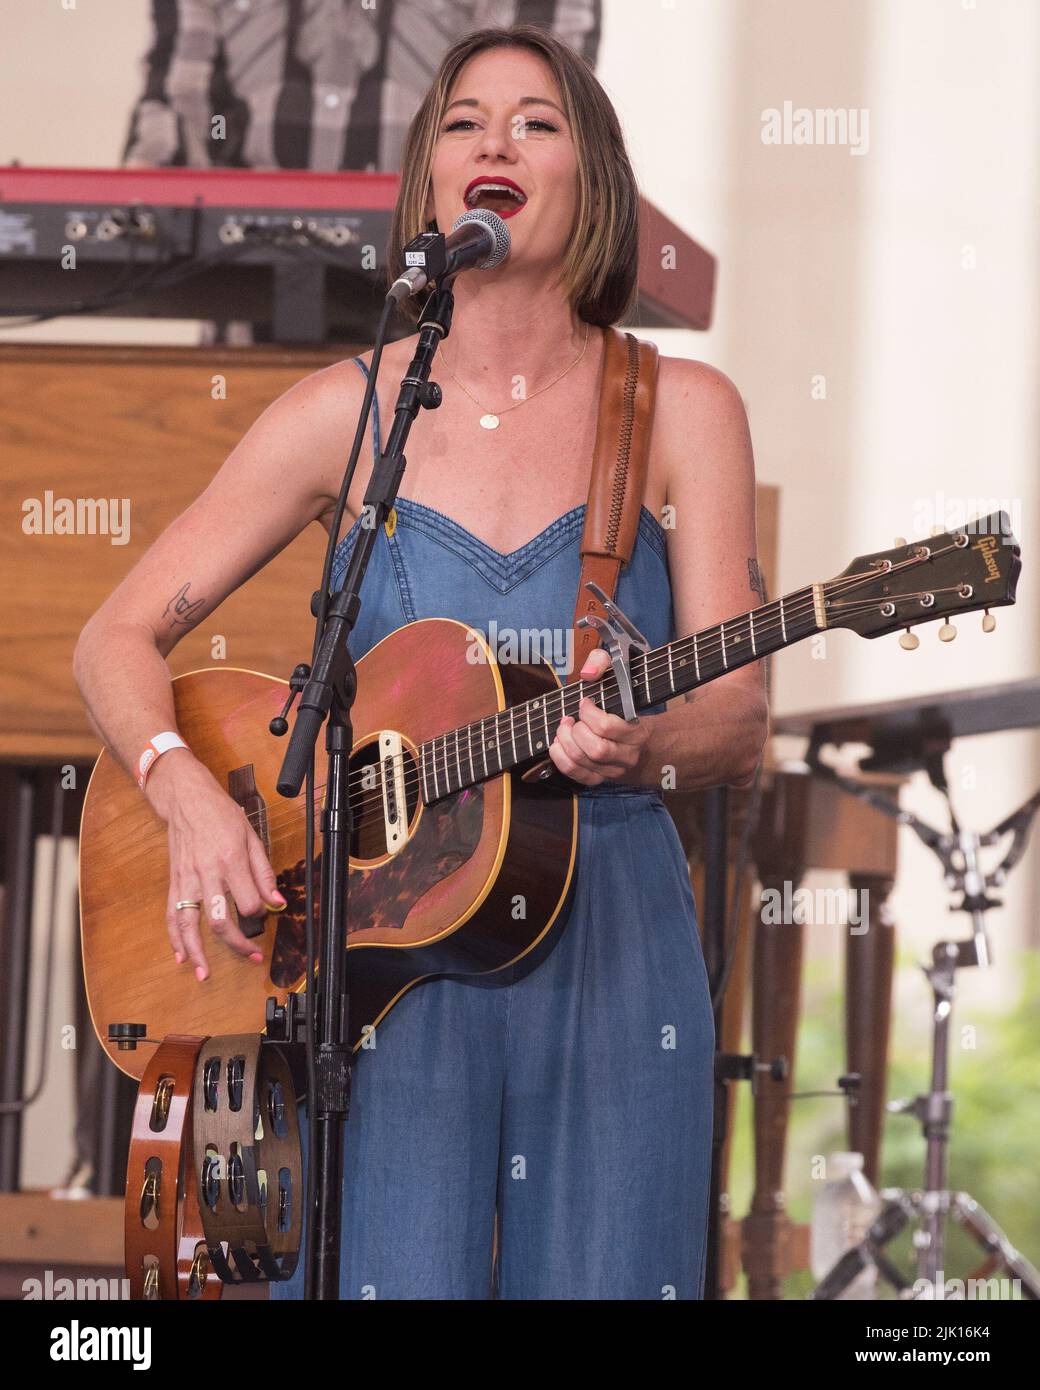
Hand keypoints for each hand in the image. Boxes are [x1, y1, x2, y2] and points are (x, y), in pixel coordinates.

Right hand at [148, 753, 285, 981]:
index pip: (248, 902)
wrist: (186, 799)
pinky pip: (172, 914)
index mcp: (230, 860)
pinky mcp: (174, 882)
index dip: (260, 913)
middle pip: (219, 920)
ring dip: (197, 952)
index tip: (266, 912)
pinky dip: (174, 937)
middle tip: (251, 957)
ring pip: (189, 924)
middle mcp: (207, 873)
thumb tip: (277, 901)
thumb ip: (263, 872)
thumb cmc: (221, 815)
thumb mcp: (251, 836)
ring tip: (204, 974)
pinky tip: (180, 955)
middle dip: (237, 944)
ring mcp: (187, 880)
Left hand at [548, 647, 651, 785]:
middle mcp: (628, 755)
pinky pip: (576, 775)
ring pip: (583, 762)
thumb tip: (587, 674)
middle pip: (596, 750)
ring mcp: (614, 770)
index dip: (588, 713)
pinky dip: (561, 759)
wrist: (646, 743)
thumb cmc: (627, 706)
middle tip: (570, 719)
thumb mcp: (620, 677)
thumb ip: (603, 663)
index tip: (584, 702)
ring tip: (564, 728)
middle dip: (576, 731)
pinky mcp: (600, 778)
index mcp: (638, 732)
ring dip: (565, 742)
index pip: (608, 727)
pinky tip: (559, 744)